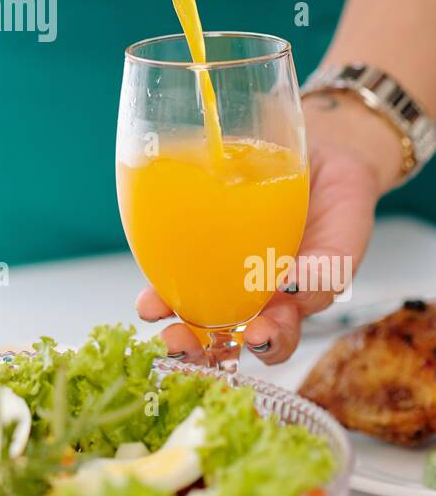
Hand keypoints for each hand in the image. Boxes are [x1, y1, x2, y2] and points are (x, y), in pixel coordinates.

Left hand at [135, 92, 402, 365]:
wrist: (317, 146)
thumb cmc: (336, 192)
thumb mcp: (346, 221)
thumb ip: (329, 261)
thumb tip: (296, 288)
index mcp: (294, 299)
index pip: (279, 336)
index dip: (269, 343)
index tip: (258, 334)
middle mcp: (255, 294)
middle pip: (227, 337)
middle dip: (208, 349)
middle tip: (186, 344)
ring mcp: (223, 273)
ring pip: (197, 314)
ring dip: (178, 328)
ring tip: (162, 323)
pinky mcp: (197, 246)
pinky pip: (175, 276)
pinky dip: (159, 292)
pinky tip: (149, 301)